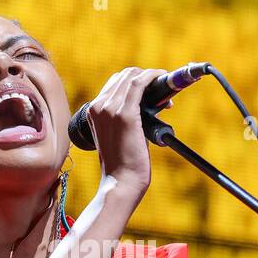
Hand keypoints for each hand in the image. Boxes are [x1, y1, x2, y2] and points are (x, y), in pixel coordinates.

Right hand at [85, 67, 165, 198]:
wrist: (120, 182)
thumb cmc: (123, 164)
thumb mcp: (116, 135)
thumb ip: (122, 119)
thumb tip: (147, 106)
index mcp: (92, 111)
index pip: (114, 83)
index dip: (134, 80)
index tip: (150, 88)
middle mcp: (98, 106)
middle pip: (123, 76)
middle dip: (144, 77)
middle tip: (160, 88)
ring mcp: (110, 109)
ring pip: (132, 77)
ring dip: (151, 76)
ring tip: (164, 84)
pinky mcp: (125, 114)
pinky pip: (139, 84)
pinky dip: (152, 77)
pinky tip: (162, 77)